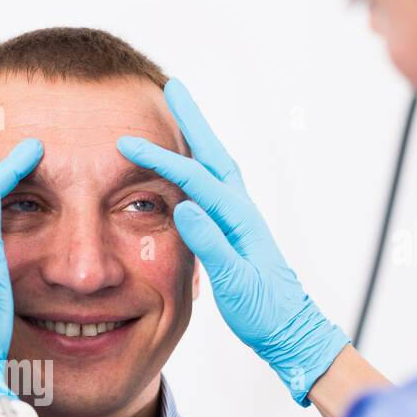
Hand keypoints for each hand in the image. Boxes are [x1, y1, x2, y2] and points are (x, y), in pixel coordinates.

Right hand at [118, 79, 349, 404]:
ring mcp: (238, 218)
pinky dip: (197, 165)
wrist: (290, 329)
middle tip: (172, 87)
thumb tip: (185, 208)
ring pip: (213, 165)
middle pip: (211, 153)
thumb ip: (212, 246)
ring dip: (195, 136)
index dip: (159, 159)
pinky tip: (186, 165)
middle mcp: (240, 210)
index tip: (126, 143)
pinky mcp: (234, 230)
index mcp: (238, 219)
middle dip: (190, 120)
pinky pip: (212, 186)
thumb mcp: (235, 283)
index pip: (194, 179)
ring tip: (178, 111)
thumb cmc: (264, 312)